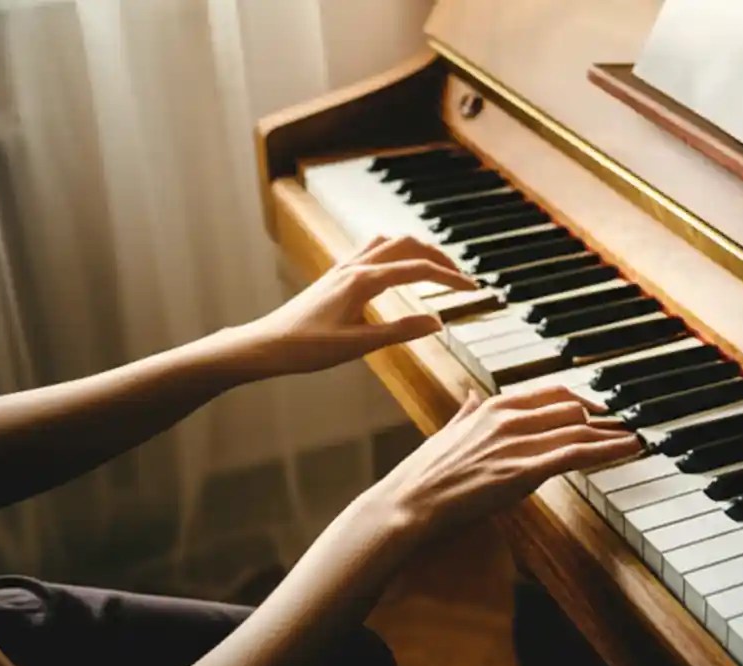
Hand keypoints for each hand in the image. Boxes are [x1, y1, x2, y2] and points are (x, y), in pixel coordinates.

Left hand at [211, 236, 475, 381]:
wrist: (267, 344)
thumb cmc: (307, 347)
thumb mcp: (359, 345)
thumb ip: (401, 332)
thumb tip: (438, 322)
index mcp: (363, 281)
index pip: (418, 269)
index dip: (451, 278)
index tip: (474, 290)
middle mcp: (355, 266)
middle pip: (409, 244)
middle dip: (440, 256)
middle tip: (462, 277)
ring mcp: (344, 267)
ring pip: (390, 241)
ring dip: (418, 249)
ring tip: (437, 268)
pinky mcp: (337, 274)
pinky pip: (372, 249)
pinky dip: (395, 251)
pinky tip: (400, 269)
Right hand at [368, 386, 641, 541]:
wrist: (409, 503)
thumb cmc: (424, 475)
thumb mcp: (446, 432)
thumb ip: (465, 411)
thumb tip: (469, 395)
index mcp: (492, 406)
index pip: (551, 393)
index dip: (581, 401)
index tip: (598, 411)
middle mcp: (508, 418)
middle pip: (572, 408)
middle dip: (602, 418)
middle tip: (623, 427)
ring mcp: (517, 443)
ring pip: (580, 429)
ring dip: (613, 434)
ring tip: (636, 438)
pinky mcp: (523, 471)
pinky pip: (576, 454)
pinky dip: (608, 450)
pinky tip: (629, 449)